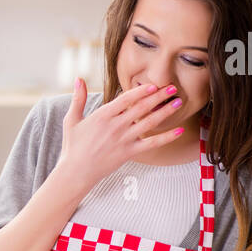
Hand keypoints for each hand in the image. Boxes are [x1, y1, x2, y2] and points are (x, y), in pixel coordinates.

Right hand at [54, 78, 186, 188]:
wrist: (76, 171)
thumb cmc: (73, 146)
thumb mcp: (72, 119)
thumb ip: (78, 98)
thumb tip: (79, 79)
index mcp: (102, 116)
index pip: (126, 99)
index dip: (141, 91)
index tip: (153, 84)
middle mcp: (116, 126)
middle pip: (142, 107)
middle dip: (159, 96)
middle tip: (172, 87)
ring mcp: (124, 139)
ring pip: (149, 122)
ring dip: (166, 111)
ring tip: (178, 102)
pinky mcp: (130, 152)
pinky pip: (152, 143)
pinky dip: (166, 137)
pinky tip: (179, 131)